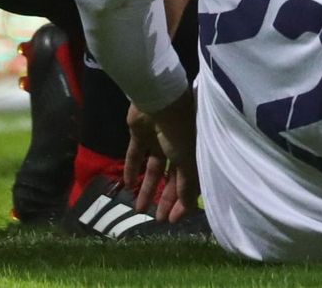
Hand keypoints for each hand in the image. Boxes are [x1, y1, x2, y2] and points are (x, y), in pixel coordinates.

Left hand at [124, 89, 200, 221]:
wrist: (160, 101)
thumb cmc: (180, 131)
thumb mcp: (188, 160)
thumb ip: (187, 184)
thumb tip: (187, 206)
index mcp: (194, 154)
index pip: (190, 183)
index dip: (182, 202)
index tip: (173, 220)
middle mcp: (178, 148)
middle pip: (171, 179)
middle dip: (164, 199)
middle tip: (157, 219)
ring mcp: (159, 141)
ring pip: (153, 170)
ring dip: (146, 189)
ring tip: (138, 209)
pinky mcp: (141, 134)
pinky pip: (136, 155)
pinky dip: (132, 169)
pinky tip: (127, 185)